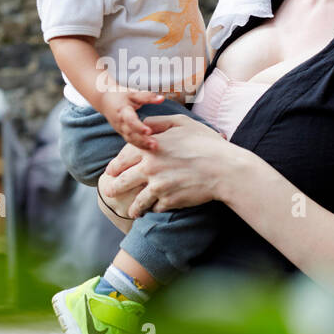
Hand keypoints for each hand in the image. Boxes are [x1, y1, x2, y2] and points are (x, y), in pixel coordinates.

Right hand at [97, 89, 163, 151]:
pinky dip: (139, 145)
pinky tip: (149, 147)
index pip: (130, 120)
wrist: (104, 100)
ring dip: (142, 144)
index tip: (149, 131)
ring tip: (154, 147)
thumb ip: (147, 97)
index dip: (139, 127)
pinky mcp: (122, 132)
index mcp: (123, 111)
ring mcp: (120, 129)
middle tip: (155, 144)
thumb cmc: (119, 95)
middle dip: (142, 140)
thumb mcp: (132, 93)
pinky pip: (130, 140)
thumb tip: (162, 99)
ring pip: (130, 139)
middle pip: (131, 133)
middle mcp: (120, 122)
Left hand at [103, 114, 232, 217]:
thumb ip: (159, 122)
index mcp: (149, 148)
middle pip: (122, 181)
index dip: (115, 165)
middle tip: (110, 191)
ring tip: (131, 211)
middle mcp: (149, 168)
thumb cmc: (206, 143)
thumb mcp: (182, 123)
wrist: (224, 169)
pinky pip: (156, 207)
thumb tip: (144, 123)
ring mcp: (158, 186)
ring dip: (132, 207)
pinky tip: (154, 211)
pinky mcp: (169, 201)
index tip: (111, 170)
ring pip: (137, 200)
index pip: (123, 157)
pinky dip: (154, 209)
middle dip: (114, 187)